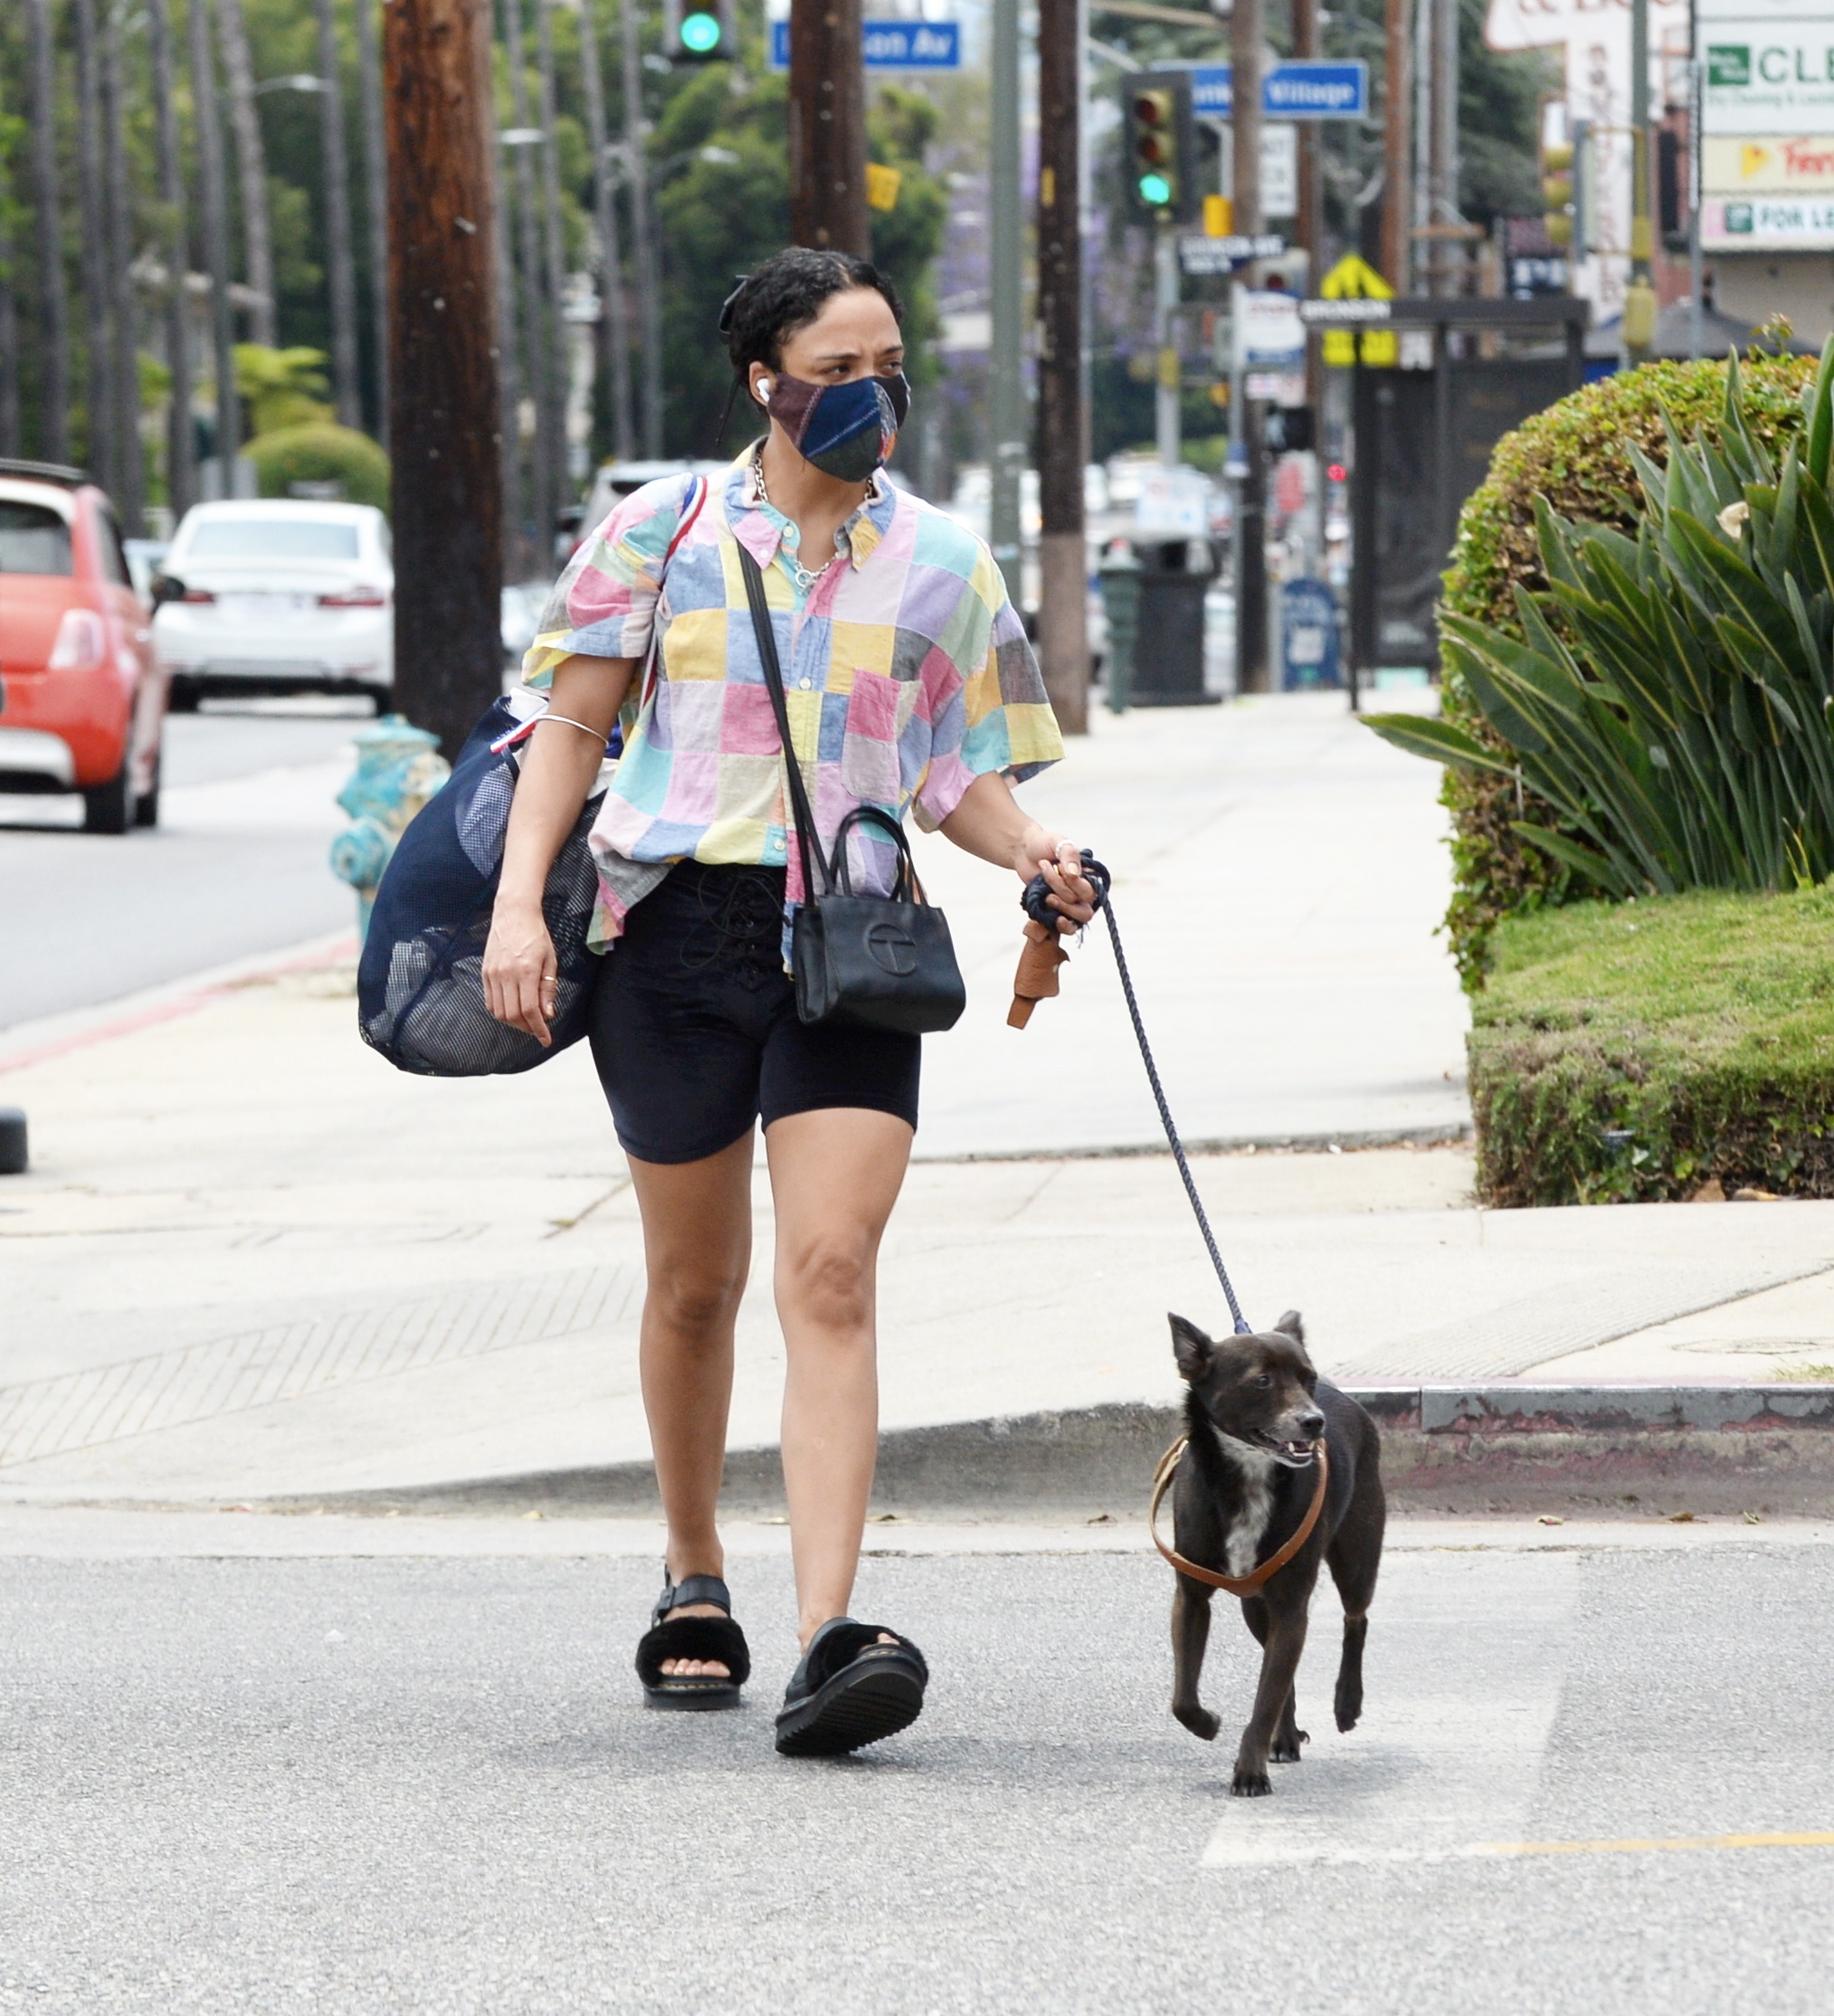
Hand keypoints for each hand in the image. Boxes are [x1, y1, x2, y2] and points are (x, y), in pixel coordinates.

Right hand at [483, 900, 558, 1044]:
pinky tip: (513, 1009)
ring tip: (527, 1020)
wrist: (513, 914)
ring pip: (499, 1012)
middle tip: (538, 1028)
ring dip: (514, 1022)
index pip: (529, 1010)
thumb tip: (547, 1014)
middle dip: (527, 1028)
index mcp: (526, 971)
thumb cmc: (536, 935)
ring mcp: (493, 974)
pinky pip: (490, 1001)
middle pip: (512, 1015)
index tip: (545, 1039)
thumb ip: (548, 989)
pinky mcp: (485, 972)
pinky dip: (501, 1011)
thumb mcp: (550, 960)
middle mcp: (506, 974)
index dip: (538, 1029)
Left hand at [1016, 826, 1096, 933]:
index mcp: (1088, 876)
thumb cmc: (1045, 844)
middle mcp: (1082, 892)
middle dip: (1064, 896)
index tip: (1057, 867)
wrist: (1024, 851)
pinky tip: (1055, 919)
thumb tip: (1075, 875)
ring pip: (1075, 917)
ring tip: (1046, 896)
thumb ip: (1070, 855)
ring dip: (1060, 907)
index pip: (1090, 891)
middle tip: (1048, 881)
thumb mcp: (1059, 843)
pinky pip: (1066, 928)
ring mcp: (1069, 903)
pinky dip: (1061, 926)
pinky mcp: (1056, 911)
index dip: (1074, 884)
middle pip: (1084, 908)